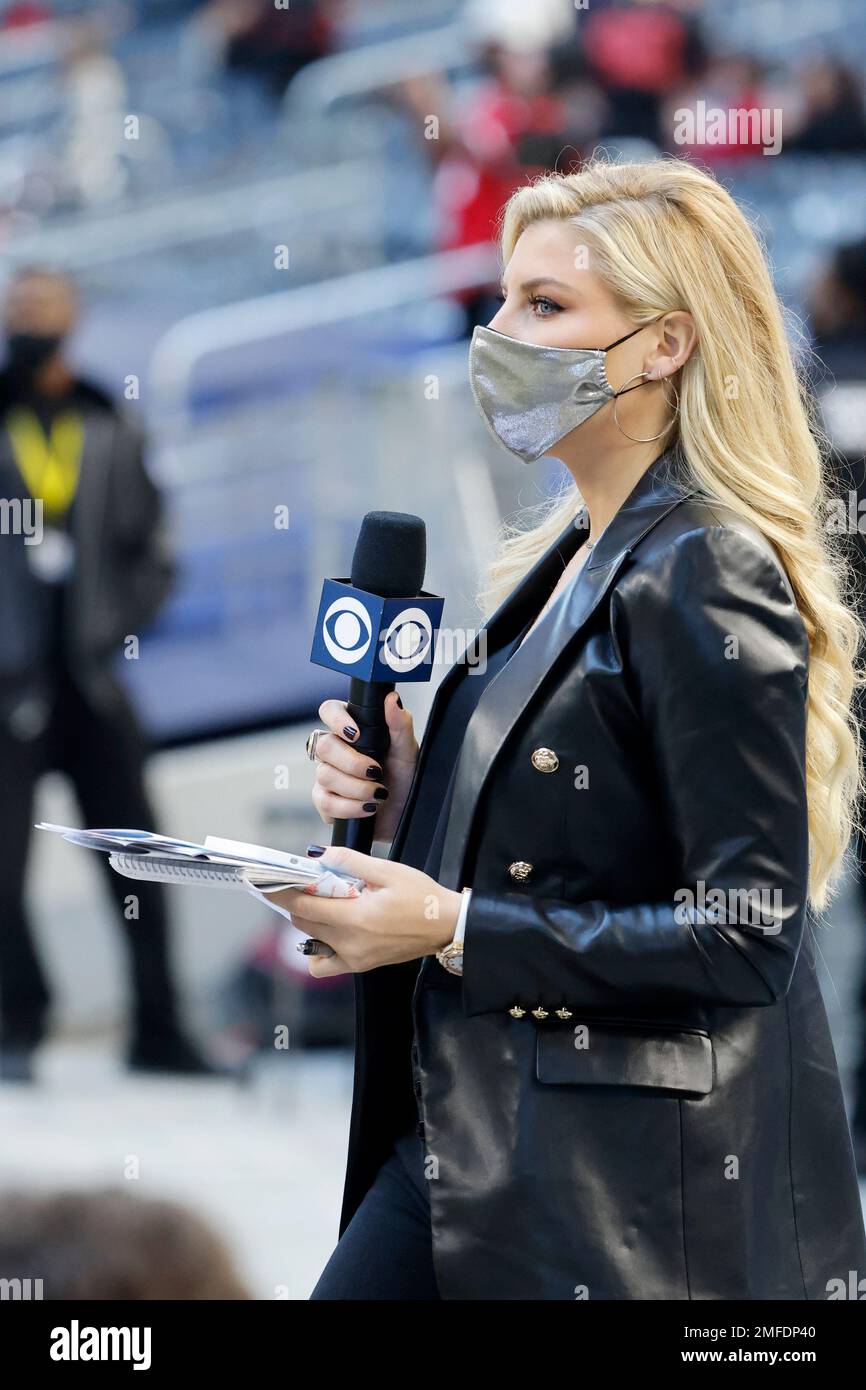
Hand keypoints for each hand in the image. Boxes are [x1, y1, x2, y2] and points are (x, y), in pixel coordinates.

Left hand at [269, 846, 462, 977]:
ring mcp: (354, 958)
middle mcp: (350, 942)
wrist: (447, 926)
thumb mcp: (388, 871)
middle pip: (303, 922)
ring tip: (322, 903)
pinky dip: (318, 948)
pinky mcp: (360, 965)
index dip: (281, 892)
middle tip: (301, 882)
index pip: (304, 905)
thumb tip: (320, 855)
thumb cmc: (422, 897)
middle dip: (295, 901)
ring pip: (310, 940)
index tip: (266, 881)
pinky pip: (324, 963)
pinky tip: (331, 930)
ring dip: (307, 920)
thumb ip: (350, 861)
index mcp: (357, 917)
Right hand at [312, 692, 418, 843]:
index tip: (356, 734)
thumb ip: (400, 725)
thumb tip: (392, 699)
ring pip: (325, 775)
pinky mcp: (325, 803)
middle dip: (352, 762)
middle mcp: (336, 751)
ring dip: (357, 788)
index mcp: (353, 731)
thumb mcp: (408, 753)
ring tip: (379, 794)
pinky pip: (325, 802)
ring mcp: (327, 776)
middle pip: (323, 745)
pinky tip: (368, 807)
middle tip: (376, 771)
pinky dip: (351, 807)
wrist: (404, 818)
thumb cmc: (406, 782)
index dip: (337, 720)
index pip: (329, 711)